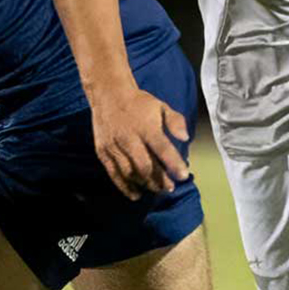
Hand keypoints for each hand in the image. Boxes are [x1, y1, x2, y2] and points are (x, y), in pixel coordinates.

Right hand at [89, 83, 190, 198]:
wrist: (108, 95)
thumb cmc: (139, 103)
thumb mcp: (161, 106)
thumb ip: (176, 121)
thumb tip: (185, 137)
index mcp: (146, 126)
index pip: (162, 148)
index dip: (174, 164)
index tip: (183, 176)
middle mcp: (128, 138)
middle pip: (145, 166)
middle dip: (159, 180)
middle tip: (169, 187)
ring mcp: (114, 146)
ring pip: (130, 172)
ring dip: (144, 184)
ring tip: (156, 189)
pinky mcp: (103, 152)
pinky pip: (114, 174)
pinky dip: (125, 187)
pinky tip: (135, 194)